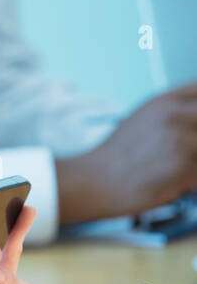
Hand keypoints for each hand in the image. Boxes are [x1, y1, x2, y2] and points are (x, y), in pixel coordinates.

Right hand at [57, 82, 196, 223]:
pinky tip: (172, 180)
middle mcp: (174, 117)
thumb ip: (174, 113)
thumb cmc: (118, 155)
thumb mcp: (143, 119)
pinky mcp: (184, 168)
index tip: (192, 123)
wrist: (97, 181)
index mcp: (164, 102)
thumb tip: (194, 118)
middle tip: (187, 148)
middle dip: (196, 136)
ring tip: (176, 166)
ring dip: (194, 161)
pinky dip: (191, 180)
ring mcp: (180, 141)